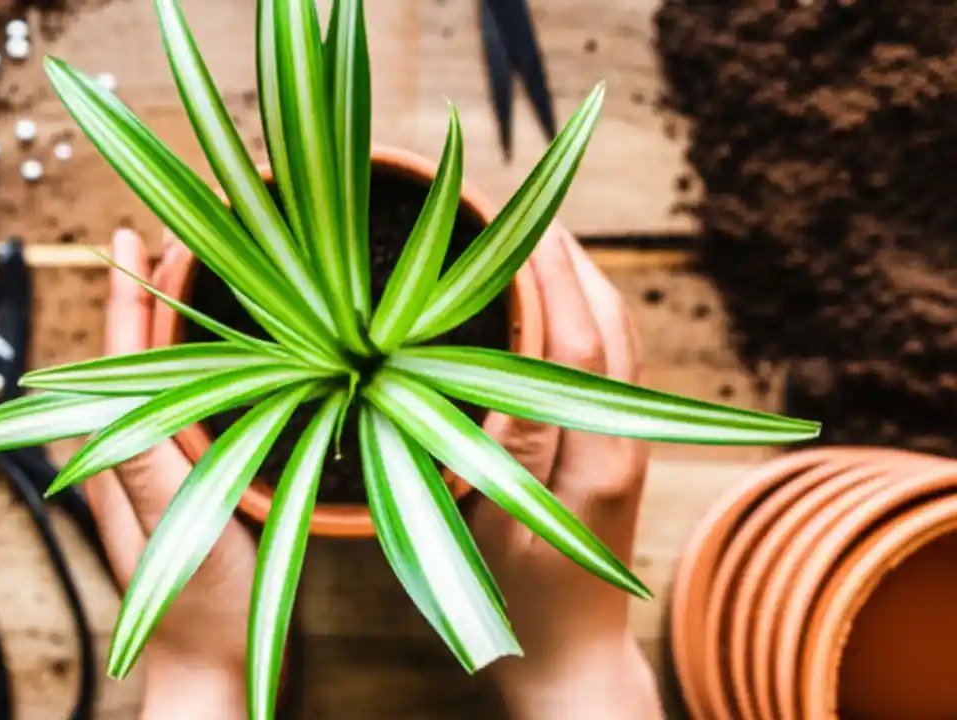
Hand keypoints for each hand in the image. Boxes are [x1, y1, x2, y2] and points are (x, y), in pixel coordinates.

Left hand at [83, 229, 255, 719]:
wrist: (214, 662)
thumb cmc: (198, 608)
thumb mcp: (176, 532)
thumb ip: (145, 466)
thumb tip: (111, 395)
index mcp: (121, 454)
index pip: (120, 355)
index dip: (128, 292)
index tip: (131, 235)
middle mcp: (133, 451)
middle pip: (139, 352)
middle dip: (151, 289)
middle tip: (171, 234)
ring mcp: (160, 465)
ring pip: (166, 372)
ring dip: (174, 317)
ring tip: (187, 270)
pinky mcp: (188, 480)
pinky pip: (193, 402)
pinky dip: (206, 360)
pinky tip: (222, 348)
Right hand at [473, 225, 661, 718]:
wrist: (572, 657)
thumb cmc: (522, 604)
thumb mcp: (501, 532)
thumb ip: (509, 448)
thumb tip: (505, 362)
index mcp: (596, 456)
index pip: (577, 340)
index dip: (551, 275)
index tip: (520, 220)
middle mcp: (623, 438)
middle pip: (610, 324)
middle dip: (573, 258)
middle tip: (525, 208)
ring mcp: (623, 442)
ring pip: (615, 339)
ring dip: (582, 281)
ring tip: (537, 238)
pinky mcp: (613, 448)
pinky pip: (605, 364)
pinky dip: (583, 316)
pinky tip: (552, 303)